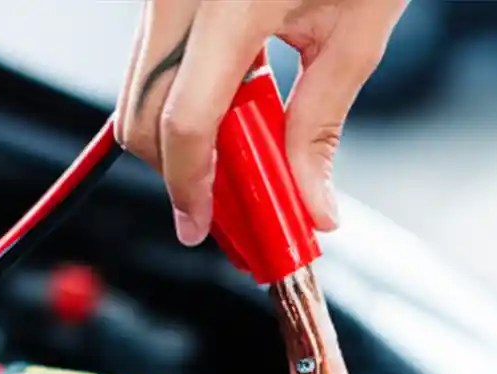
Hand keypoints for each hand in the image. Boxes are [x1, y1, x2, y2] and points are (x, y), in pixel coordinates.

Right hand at [115, 0, 405, 245]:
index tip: (201, 228)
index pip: (186, 121)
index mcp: (232, 4)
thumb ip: (321, 128)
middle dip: (179, 174)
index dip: (190, 188)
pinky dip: (186, 106)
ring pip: (140, 93)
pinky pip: (156, 66)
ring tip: (243, 167)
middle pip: (142, 116)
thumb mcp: (356, 35)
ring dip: (183, 143)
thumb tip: (311, 206)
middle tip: (229, 212)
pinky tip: (235, 120)